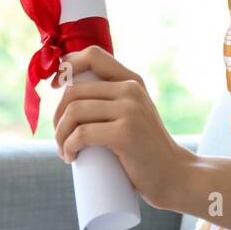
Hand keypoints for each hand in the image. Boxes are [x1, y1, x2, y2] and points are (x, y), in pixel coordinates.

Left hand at [51, 45, 191, 211]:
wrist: (174, 175)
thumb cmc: (146, 150)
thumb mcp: (134, 114)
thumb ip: (113, 100)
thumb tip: (69, 94)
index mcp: (132, 81)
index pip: (92, 55)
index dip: (67, 66)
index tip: (55, 87)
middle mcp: (131, 90)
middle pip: (74, 91)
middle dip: (57, 116)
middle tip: (61, 138)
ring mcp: (129, 110)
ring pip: (74, 112)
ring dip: (60, 134)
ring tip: (65, 151)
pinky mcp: (125, 134)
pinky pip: (81, 134)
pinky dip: (68, 147)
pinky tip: (70, 157)